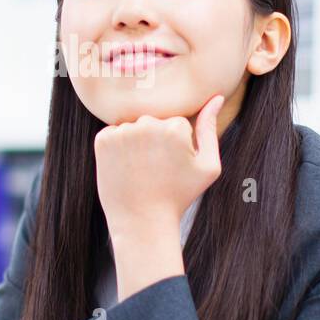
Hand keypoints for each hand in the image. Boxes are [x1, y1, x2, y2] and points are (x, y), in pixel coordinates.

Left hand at [94, 93, 224, 238]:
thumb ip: (210, 128)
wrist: (142, 222)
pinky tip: (125, 168)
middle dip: (155, 141)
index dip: (177, 146)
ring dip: (136, 143)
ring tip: (140, 171)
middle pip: (153, 122)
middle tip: (156, 171)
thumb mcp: (207, 166)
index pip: (176, 123)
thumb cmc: (179, 196)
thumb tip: (216, 97)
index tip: (173, 167)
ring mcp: (123, 131)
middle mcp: (147, 123)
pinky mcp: (102, 140)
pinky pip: (113, 133)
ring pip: (133, 127)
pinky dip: (117, 147)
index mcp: (175, 127)